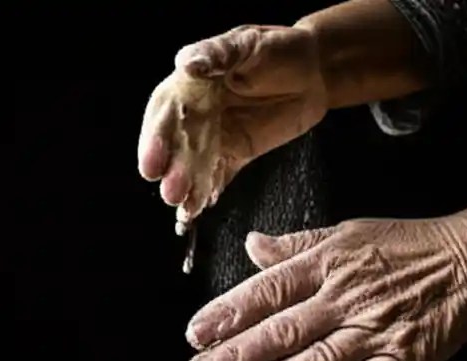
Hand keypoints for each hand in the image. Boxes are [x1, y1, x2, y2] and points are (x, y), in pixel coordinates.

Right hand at [138, 24, 327, 229]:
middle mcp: (194, 115)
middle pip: (175, 147)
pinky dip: (208, 194)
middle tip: (170, 193)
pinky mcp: (235, 155)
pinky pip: (217, 178)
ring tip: (185, 210)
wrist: (315, 70)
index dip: (155, 140)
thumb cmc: (278, 48)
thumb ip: (217, 53)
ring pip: (192, 167)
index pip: (164, 115)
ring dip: (186, 189)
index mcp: (188, 86)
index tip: (151, 164)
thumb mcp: (246, 43)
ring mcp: (213, 138)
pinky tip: (199, 211)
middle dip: (171, 172)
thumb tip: (187, 64)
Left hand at [181, 217, 466, 360]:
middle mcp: (346, 297)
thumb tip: (251, 245)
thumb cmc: (404, 248)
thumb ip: (295, 247)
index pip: (266, 291)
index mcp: (327, 264)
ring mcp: (375, 330)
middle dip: (234, 357)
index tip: (196, 334)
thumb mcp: (344, 233)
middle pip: (281, 332)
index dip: (228, 314)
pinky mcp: (403, 359)